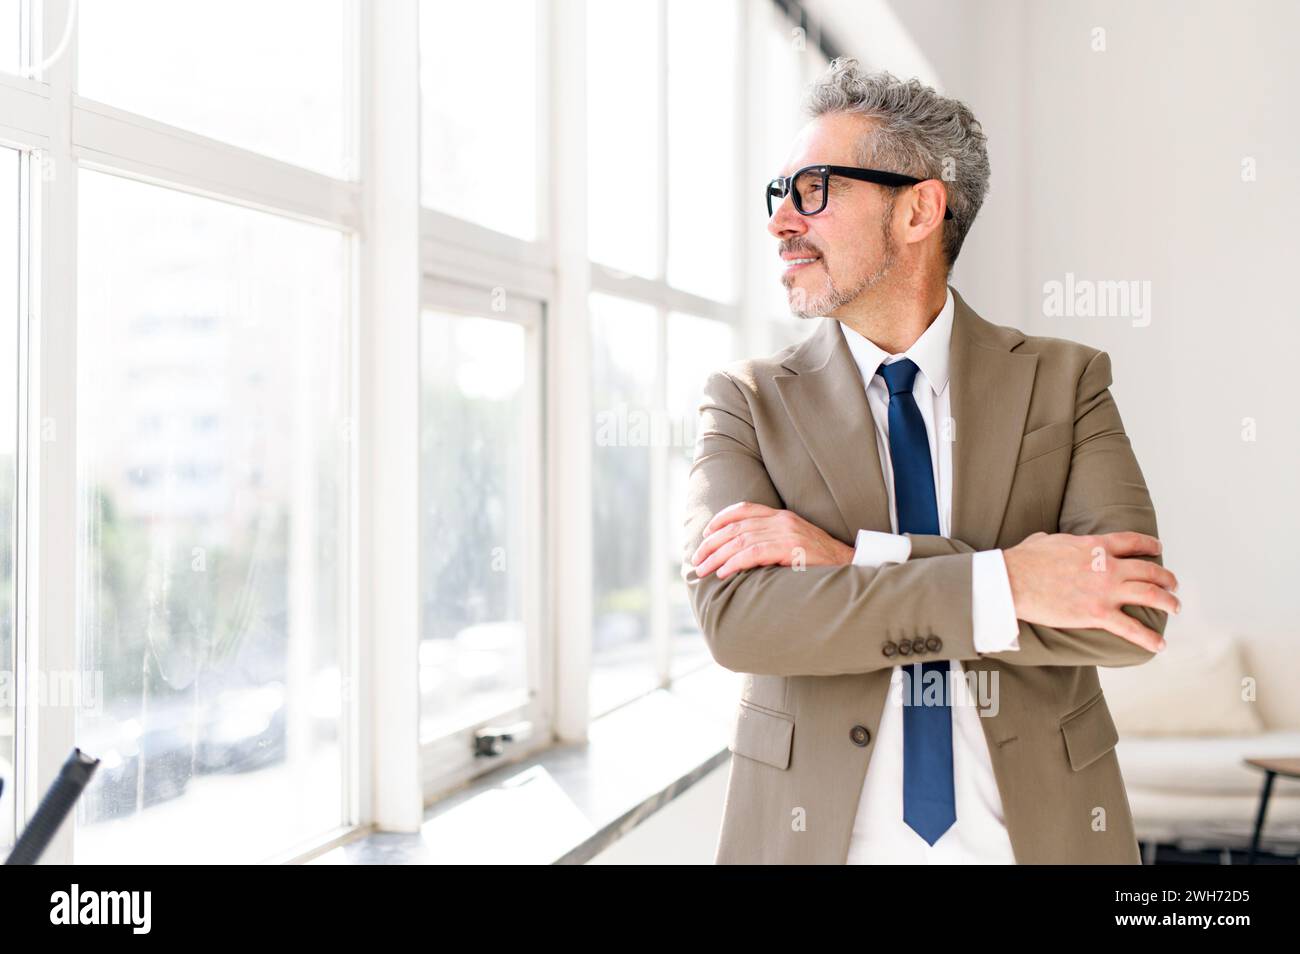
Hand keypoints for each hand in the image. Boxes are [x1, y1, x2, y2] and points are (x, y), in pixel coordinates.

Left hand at [690, 502, 853, 578]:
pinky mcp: (790, 549)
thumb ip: (772, 541)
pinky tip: (723, 572)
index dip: (721, 519)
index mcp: (782, 516)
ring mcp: (786, 533)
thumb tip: (745, 553)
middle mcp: (782, 520)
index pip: (744, 509)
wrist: (851, 566)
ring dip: (717, 556)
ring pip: (740, 541)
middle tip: (696, 559)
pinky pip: (754, 553)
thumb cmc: (822, 561)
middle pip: (736, 527)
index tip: (706, 534)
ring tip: (703, 570)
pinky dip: (734, 563)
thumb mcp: (795, 543)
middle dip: (711, 543)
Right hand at [1002, 531, 1179, 652]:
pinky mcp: (1097, 615)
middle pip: (1149, 570)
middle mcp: (1108, 566)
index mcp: (1095, 546)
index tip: (1157, 548)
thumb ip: (1058, 541)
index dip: (1149, 544)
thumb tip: (1048, 541)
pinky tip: (1160, 644)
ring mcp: (1105, 591)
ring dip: (1168, 601)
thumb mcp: (1044, 540)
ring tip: (1175, 607)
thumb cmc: (1023, 560)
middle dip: (1166, 577)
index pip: (1132, 542)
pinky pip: (1131, 628)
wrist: (1014, 580)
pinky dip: (1149, 638)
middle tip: (1172, 584)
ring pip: (1150, 594)